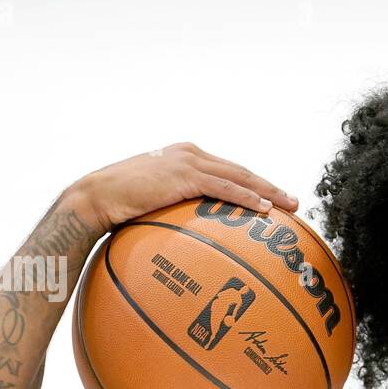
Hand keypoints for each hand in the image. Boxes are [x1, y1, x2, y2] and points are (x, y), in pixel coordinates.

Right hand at [67, 142, 298, 234]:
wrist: (93, 197)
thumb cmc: (117, 206)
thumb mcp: (150, 203)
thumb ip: (173, 209)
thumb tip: (185, 234)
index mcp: (184, 157)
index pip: (227, 171)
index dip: (253, 185)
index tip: (274, 199)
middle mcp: (190, 154)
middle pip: (240, 171)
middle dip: (269, 186)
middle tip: (294, 203)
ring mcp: (187, 162)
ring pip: (239, 177)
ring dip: (268, 191)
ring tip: (290, 206)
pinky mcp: (184, 175)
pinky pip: (224, 188)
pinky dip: (247, 197)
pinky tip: (264, 209)